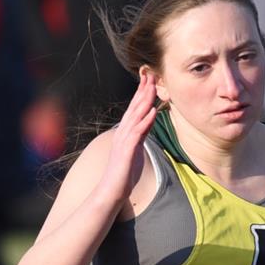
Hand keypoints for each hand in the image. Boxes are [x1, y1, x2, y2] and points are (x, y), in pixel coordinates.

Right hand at [94, 75, 158, 207]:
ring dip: (144, 100)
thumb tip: (150, 121)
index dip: (142, 93)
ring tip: (153, 87)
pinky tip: (153, 112)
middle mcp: (124, 132)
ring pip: (136, 116)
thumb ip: (142, 133)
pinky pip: (138, 132)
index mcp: (126, 131)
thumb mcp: (136, 148)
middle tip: (151, 75)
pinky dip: (145, 121)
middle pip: (135, 107)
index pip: (135, 109)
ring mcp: (124, 139)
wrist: (112, 189)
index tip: (150, 80)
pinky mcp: (128, 149)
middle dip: (143, 91)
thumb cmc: (124, 172)